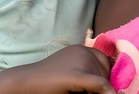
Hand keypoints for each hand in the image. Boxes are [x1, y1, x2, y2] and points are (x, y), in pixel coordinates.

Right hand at [0, 44, 115, 93]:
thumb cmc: (47, 82)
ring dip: (95, 90)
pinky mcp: (78, 75)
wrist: (25, 83)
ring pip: (103, 81)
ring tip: (72, 90)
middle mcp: (83, 50)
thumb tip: (113, 85)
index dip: (104, 76)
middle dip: (99, 85)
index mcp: (81, 48)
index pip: (105, 63)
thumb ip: (88, 71)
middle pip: (105, 72)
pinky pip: (100, 85)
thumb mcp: (70, 70)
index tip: (94, 86)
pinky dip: (107, 93)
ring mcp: (81, 61)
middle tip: (77, 89)